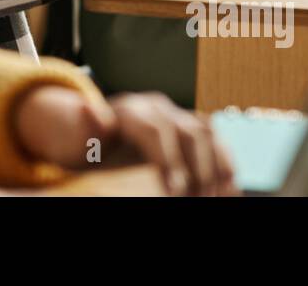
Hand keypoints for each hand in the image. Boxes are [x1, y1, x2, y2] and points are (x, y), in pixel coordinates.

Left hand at [13, 86, 237, 195]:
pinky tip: (229, 191)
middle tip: (195, 200)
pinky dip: (225, 164)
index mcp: (131, 109)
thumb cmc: (86, 140)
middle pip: (188, 131)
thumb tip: (85, 109)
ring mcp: (176, 116)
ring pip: (207, 134)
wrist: (94, 131)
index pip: (157, 130)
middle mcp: (158, 108)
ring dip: (216, 167)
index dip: (168, 160)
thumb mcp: (79, 136)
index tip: (174, 191)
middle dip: (196, 169)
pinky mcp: (188, 129)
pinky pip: (215, 142)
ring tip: (214, 198)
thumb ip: (87, 125)